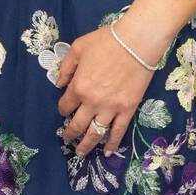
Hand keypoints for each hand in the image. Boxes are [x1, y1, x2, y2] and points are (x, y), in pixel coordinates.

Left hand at [55, 25, 154, 157]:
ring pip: (95, 133)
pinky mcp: (127, 110)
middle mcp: (92, 102)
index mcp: (78, 87)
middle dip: (70, 134)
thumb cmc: (106, 41)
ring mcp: (110, 108)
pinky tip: (108, 152)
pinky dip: (113, 144)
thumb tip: (59, 84)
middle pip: (77, 124)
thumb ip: (66, 67)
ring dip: (86, 145)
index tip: (64, 110)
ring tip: (80, 153)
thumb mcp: (78, 48)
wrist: (136, 42)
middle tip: (66, 140)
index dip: (63, 109)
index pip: (65, 105)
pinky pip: (118, 132)